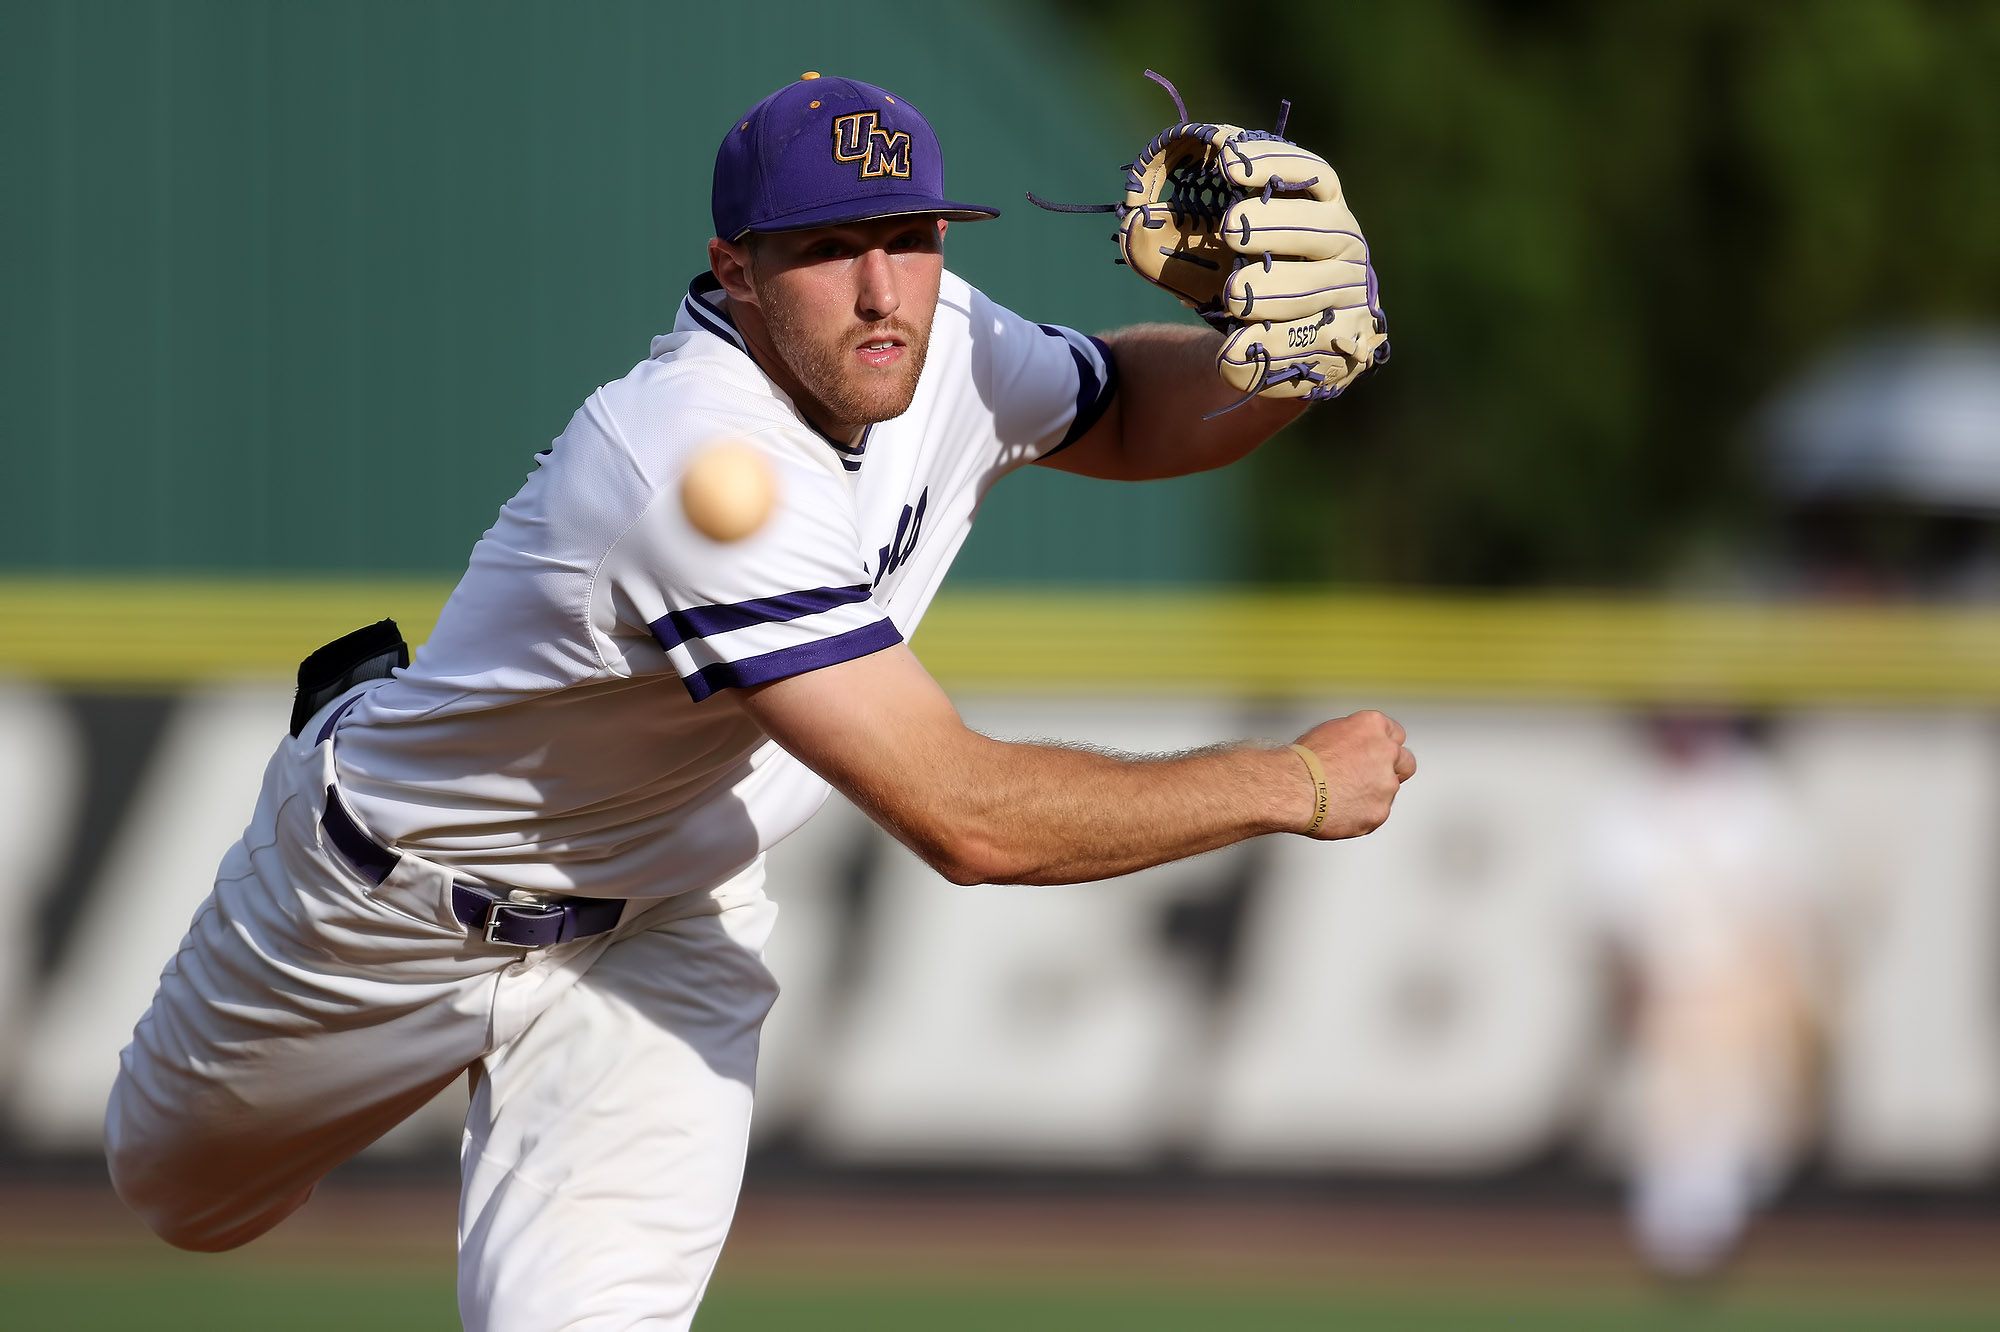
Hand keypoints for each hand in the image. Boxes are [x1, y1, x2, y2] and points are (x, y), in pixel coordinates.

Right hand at [1293, 710, 1415, 839]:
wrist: (1293, 787)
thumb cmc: (1302, 762)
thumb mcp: (1330, 732)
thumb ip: (1355, 739)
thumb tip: (1358, 749)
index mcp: (1372, 726)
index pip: (1396, 734)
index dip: (1384, 747)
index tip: (1376, 755)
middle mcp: (1386, 751)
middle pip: (1406, 762)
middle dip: (1394, 770)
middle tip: (1372, 778)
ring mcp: (1386, 784)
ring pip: (1388, 791)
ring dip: (1372, 794)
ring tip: (1341, 797)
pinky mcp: (1380, 811)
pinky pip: (1375, 814)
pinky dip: (1361, 814)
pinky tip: (1340, 810)